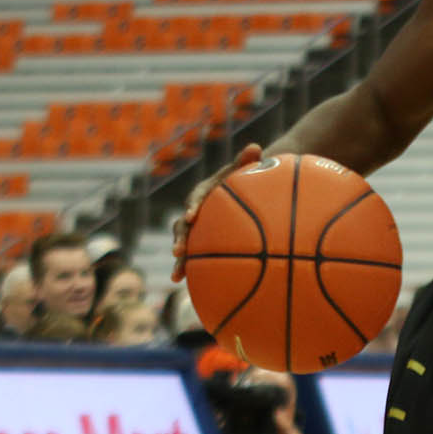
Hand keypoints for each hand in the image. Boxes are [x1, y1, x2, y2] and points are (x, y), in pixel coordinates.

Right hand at [171, 143, 264, 281]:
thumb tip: (255, 146)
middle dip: (180, 239)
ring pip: (185, 244)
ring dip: (180, 260)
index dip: (192, 207)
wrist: (246, 189)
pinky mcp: (203, 242)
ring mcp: (198, 229)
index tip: (191, 216)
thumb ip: (248, 161)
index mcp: (204, 193)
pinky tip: (188, 287)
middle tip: (178, 252)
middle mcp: (196, 212)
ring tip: (177, 277)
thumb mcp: (248, 168)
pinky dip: (192, 270)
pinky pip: (196, 257)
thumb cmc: (248, 178)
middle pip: (183, 226)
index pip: (196, 199)